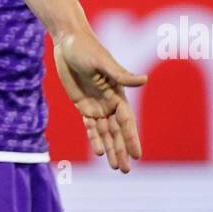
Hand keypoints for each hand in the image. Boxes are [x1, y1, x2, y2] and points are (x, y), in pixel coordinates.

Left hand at [53, 30, 146, 172]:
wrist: (68, 42)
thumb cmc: (87, 48)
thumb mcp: (103, 62)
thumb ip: (122, 75)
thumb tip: (144, 80)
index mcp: (118, 93)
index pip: (126, 121)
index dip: (131, 138)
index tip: (137, 155)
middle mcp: (109, 102)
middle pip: (116, 131)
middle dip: (121, 150)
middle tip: (125, 170)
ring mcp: (96, 104)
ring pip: (105, 132)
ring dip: (110, 148)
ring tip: (116, 167)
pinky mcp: (83, 105)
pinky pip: (90, 126)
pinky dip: (95, 138)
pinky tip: (100, 151)